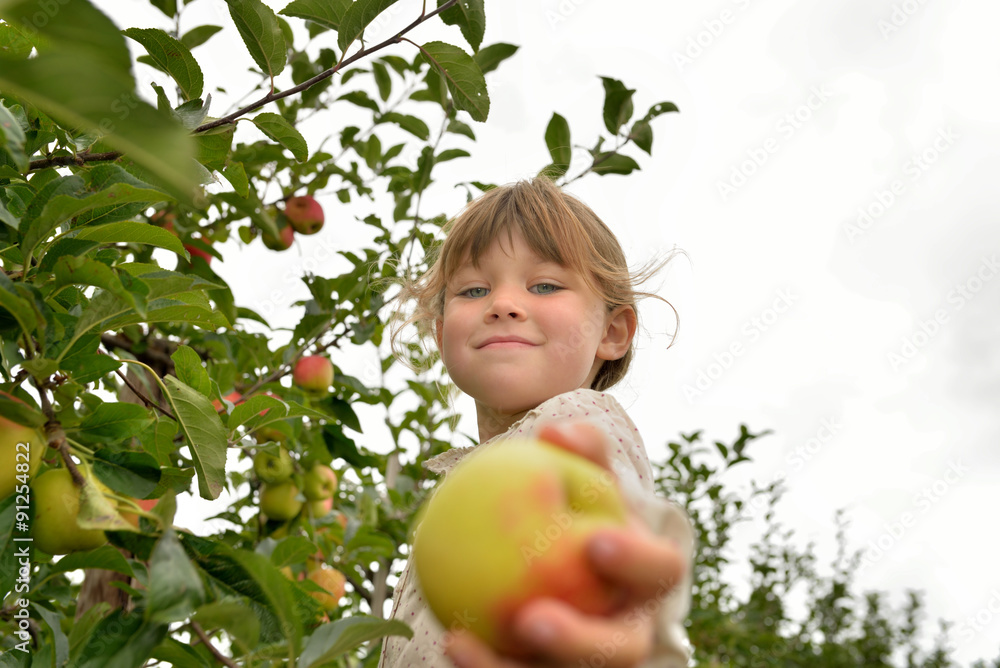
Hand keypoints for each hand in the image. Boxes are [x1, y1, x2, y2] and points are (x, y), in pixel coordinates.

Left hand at [443, 420, 686, 667]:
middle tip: (531, 619)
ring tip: (462, 642)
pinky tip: (451, 640)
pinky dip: (486, 666)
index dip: (637, 560)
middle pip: (622, 651)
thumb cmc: (578, 507)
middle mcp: (632, 628)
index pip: (662, 570)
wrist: (562, 553)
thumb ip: (581, 450)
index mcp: (650, 577)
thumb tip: (555, 431)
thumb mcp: (585, 476)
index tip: (595, 541)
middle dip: (581, 642)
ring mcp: (598, 662)